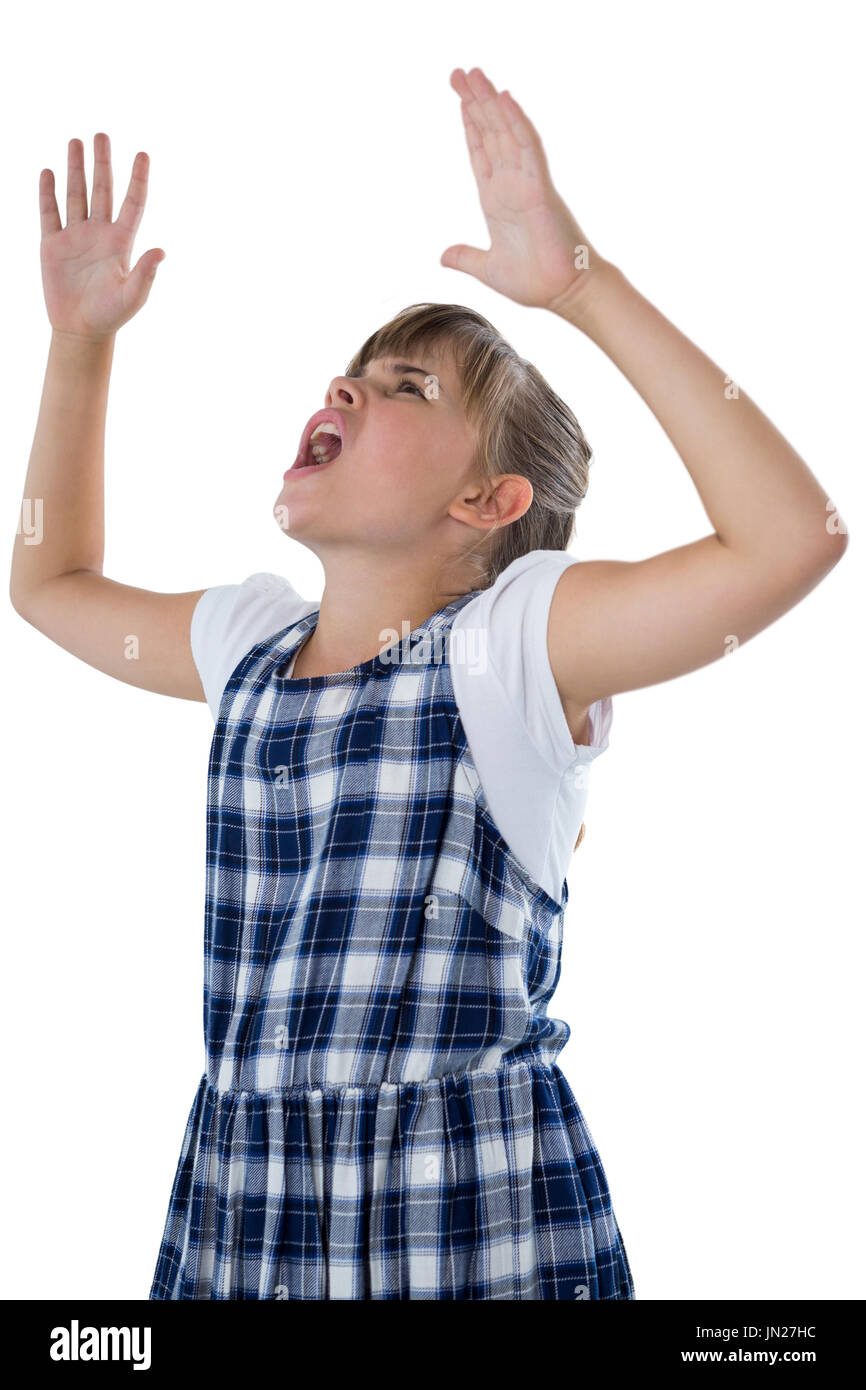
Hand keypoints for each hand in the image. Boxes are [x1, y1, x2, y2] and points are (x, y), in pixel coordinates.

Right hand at [39, 134, 164, 342]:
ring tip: (76, 141)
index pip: (133, 203)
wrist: (81, 330)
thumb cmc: (112, 315)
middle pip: (103, 190)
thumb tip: (162, 251)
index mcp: (122, 242)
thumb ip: (145, 273)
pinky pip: (49, 213)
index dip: (138, 179)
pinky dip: (48, 193)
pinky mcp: (53, 245)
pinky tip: (48, 172)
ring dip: (76, 169)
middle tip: (102, 134)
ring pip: (76, 195)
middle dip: (102, 163)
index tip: (143, 154)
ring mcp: (75, 237)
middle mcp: (100, 233)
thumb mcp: (133, 296)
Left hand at [441, 67, 605, 313]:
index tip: (460, 99)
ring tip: (472, 74)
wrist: (562, 293)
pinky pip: (527, 146)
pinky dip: (515, 121)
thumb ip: (466, 257)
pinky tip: (502, 97)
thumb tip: (443, 256)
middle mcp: (511, 183)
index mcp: (497, 199)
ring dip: (489, 102)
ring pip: (506, 131)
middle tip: (457, 72)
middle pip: (490, 133)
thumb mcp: (487, 268)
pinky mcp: (540, 186)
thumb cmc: (534, 281)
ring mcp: (526, 181)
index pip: (480, 152)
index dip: (470, 125)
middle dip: (473, 102)